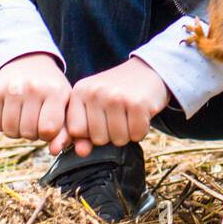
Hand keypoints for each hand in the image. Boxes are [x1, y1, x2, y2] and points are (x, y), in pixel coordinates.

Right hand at [0, 52, 70, 142]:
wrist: (28, 60)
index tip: (49, 123)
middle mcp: (33, 87)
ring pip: (11, 132)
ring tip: (24, 115)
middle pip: (28, 133)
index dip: (48, 133)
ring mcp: (11, 88)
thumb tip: (54, 151)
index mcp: (56, 91)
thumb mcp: (64, 105)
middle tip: (35, 117)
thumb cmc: (51, 90)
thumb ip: (66, 131)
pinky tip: (12, 110)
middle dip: (33, 132)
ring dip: (18, 130)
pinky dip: (4, 123)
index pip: (48, 130)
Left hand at [49, 60, 171, 157]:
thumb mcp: (93, 106)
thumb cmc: (116, 94)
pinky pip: (137, 135)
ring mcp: (116, 97)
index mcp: (79, 92)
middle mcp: (95, 92)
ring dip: (127, 133)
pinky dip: (141, 130)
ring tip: (128, 113)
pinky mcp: (138, 103)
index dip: (89, 132)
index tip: (98, 119)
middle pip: (98, 139)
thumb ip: (82, 131)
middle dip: (110, 134)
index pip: (75, 131)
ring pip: (118, 140)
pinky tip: (140, 114)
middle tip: (117, 114)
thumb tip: (81, 152)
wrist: (146, 71)